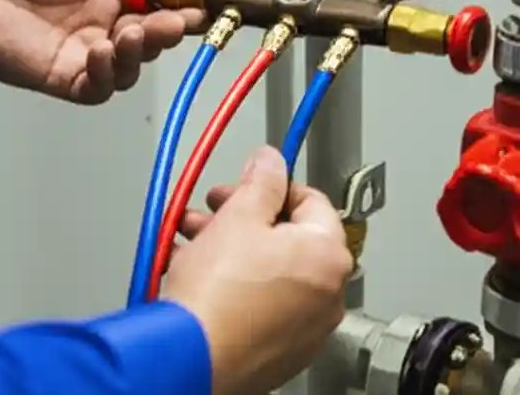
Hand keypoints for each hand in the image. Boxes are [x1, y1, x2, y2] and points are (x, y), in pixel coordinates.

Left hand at [0, 0, 204, 103]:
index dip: (178, 7)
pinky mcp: (61, 76)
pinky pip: (97, 87)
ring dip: (140, 54)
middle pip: (150, 42)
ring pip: (130, 68)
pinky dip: (108, 74)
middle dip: (167, 33)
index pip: (155, 7)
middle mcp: (100, 27)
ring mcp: (82, 55)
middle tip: (171, 22)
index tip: (196, 0)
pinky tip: (101, 49)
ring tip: (130, 33)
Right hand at [162, 147, 353, 394]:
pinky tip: (198, 277)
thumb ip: (261, 181)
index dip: (272, 184)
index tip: (248, 183)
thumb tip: (270, 162)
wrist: (190, 357)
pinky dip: (235, 286)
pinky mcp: (279, 351)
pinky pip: (260, 305)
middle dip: (244, 218)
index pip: (311, 199)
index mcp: (328, 256)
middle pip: (288, 237)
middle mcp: (327, 295)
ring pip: (270, 271)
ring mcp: (305, 328)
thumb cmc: (216, 296)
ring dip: (231, 250)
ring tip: (193, 244)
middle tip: (214, 212)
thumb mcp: (238, 217)